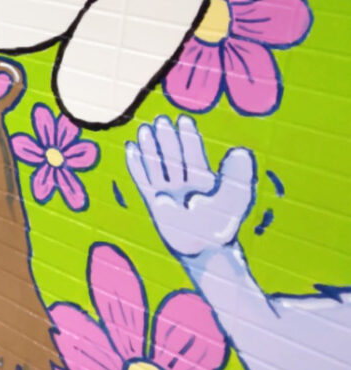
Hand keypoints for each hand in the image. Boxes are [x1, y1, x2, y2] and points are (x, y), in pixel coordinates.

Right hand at [126, 115, 255, 255]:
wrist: (205, 250)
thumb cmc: (223, 225)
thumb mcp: (236, 198)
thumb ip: (238, 175)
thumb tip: (240, 150)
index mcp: (203, 180)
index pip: (193, 154)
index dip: (188, 137)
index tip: (184, 120)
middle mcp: (184, 183)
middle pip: (172, 156)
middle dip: (167, 138)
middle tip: (161, 119)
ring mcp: (167, 192)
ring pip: (156, 164)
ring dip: (150, 147)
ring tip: (144, 128)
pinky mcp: (154, 202)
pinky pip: (142, 179)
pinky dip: (136, 164)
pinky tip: (130, 148)